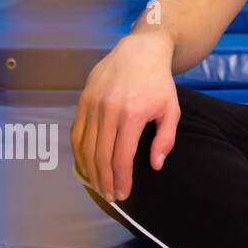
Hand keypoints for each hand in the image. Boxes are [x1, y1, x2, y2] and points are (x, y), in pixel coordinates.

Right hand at [71, 32, 179, 202]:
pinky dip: (78, 153)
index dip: (121, 179)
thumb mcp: (171, 109)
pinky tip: (85, 166)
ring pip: (85, 147)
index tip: (123, 194)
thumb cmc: (158, 82)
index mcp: (133, 114)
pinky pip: (76, 133)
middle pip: (100, 156)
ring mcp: (92, 104)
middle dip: (104, 180)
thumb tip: (155, 165)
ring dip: (90, 171)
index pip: (121, 156)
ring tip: (98, 186)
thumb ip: (165, 139)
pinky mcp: (83, 100)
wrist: (140, 51)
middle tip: (110, 196)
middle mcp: (109, 110)